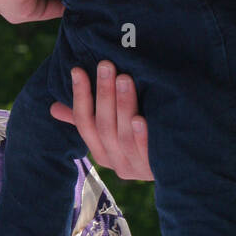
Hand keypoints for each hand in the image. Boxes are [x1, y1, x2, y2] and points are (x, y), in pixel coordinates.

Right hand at [49, 60, 152, 180]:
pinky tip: (141, 118)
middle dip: (103, 94)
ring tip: (125, 78)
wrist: (182, 168)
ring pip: (122, 136)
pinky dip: (141, 136)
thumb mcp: (112, 130)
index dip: (80, 96)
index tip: (78, 70)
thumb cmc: (140, 142)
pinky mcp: (156, 170)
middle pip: (103, 126)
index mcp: (100, 151)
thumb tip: (53, 107)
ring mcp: (135, 168)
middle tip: (106, 66)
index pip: (83, 121)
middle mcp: (114, 162)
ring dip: (123, 106)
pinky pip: (145, 153)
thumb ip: (87, 118)